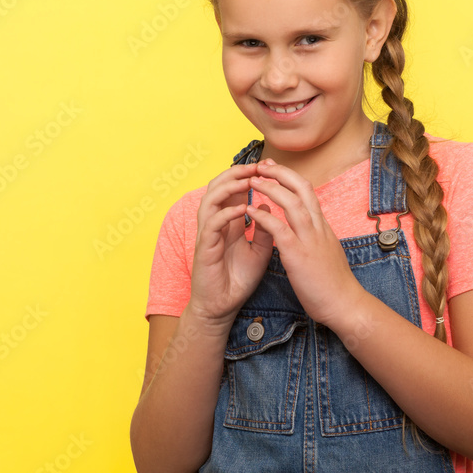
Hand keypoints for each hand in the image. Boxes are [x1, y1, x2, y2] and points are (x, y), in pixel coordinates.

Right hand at [189, 164, 274, 330]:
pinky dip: (226, 213)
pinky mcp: (204, 248)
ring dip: (228, 187)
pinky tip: (241, 209)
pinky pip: (211, 224)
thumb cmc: (238, 280)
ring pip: (210, 199)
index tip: (268, 167)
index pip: (234, 190)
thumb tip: (268, 205)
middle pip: (218, 187)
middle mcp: (216, 223)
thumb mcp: (260, 251)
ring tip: (247, 180)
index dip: (248, 176)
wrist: (223, 307)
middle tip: (256, 166)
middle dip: (236, 173)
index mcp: (229, 222)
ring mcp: (208, 234)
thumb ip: (265, 229)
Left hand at [244, 159, 363, 326]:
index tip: (273, 170)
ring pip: (292, 203)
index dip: (289, 177)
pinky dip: (264, 216)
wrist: (346, 305)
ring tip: (252, 181)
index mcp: (322, 226)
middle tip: (261, 166)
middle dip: (280, 173)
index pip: (307, 191)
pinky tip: (249, 210)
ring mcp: (309, 240)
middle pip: (301, 188)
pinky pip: (280, 229)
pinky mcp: (299, 255)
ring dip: (270, 188)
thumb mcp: (326, 252)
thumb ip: (316, 237)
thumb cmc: (334, 284)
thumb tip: (310, 229)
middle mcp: (318, 227)